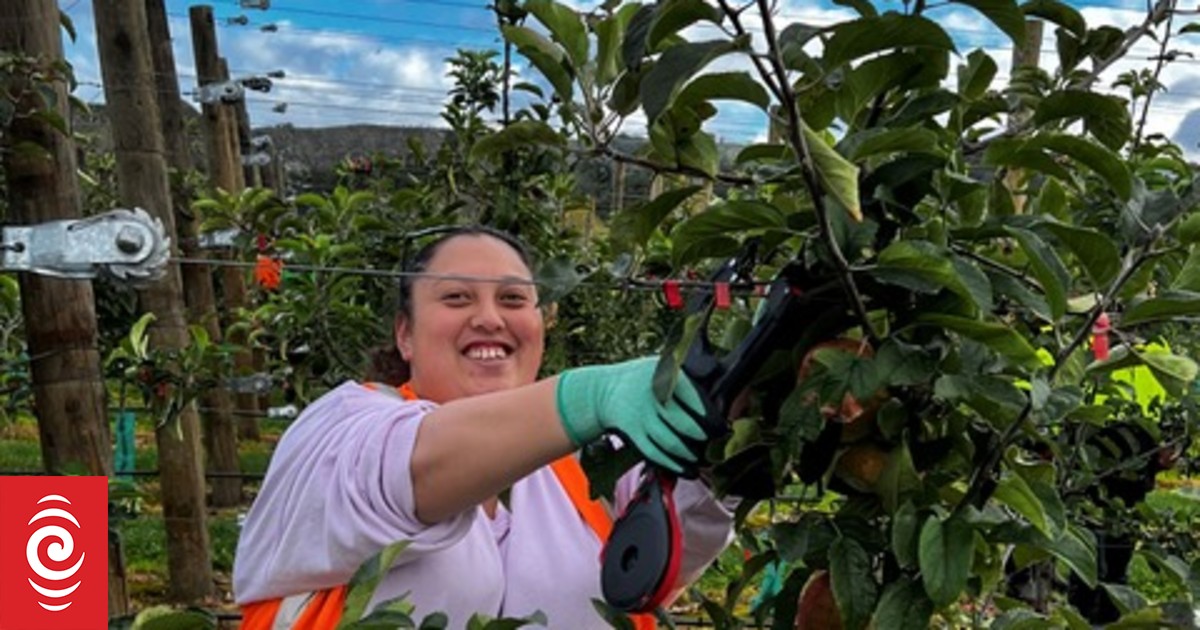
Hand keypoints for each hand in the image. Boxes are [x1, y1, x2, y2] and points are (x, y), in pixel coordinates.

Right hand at [556, 357, 711, 472]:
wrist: (604, 390)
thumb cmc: (643, 379)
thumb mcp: (661, 366)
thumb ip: (685, 377)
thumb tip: (717, 397)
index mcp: (663, 375)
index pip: (691, 397)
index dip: (708, 414)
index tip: (721, 425)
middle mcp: (651, 396)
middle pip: (682, 422)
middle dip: (703, 437)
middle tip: (716, 443)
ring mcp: (640, 416)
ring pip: (669, 441)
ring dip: (689, 454)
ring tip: (702, 458)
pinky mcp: (633, 433)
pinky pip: (654, 452)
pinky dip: (672, 464)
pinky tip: (687, 469)